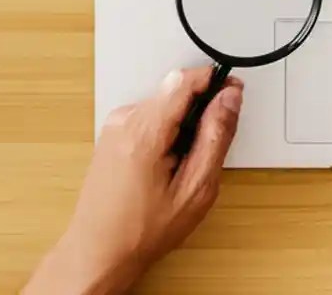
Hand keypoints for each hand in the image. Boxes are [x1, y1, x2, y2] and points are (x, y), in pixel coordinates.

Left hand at [25, 68, 243, 294]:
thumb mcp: (194, 189)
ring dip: (183, 125)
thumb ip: (215, 137)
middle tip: (208, 148)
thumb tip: (229, 99)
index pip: (184, 80)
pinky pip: (150, 117)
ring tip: (183, 164)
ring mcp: (115, 126)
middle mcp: (124, 121)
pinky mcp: (113, 133)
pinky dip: (166, 133)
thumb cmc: (141, 230)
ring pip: (165, 105)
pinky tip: (166, 165)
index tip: (232, 92)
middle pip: (176, 91)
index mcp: (143, 132)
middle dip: (200, 111)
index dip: (215, 81)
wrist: (99, 251)